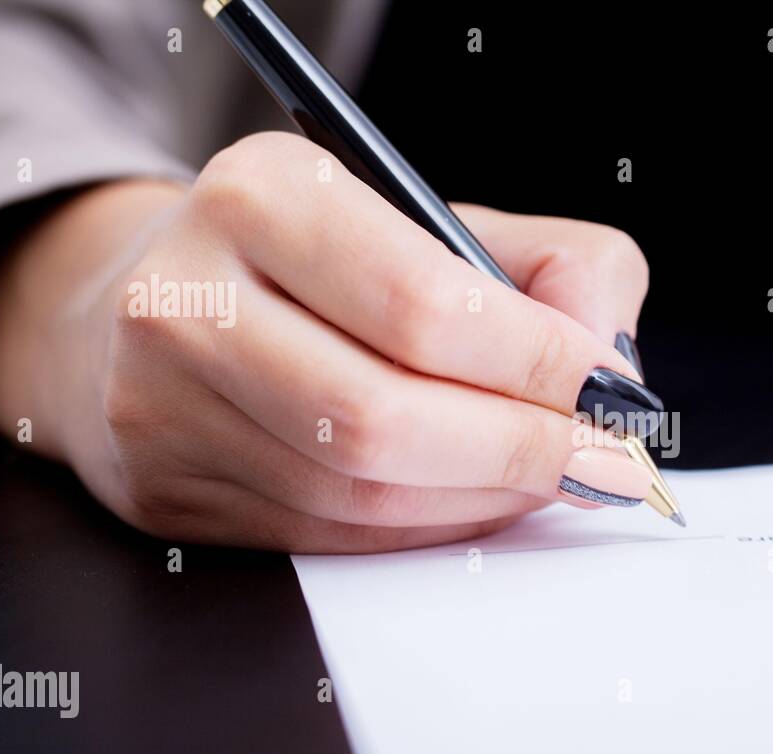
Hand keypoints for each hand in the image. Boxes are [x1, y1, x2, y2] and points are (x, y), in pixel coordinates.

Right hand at [0, 132, 656, 551]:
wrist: (175, 302)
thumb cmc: (334, 263)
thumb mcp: (452, 221)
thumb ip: (566, 271)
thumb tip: (612, 373)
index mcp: (264, 195)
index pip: (424, 305)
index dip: (538, 366)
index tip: (612, 399)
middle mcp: (189, 297)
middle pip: (383, 417)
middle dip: (522, 451)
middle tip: (600, 464)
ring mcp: (160, 406)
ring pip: (359, 494)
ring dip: (482, 500)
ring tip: (545, 478)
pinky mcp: (164, 492)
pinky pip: (328, 539)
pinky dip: (425, 530)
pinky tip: (472, 501)